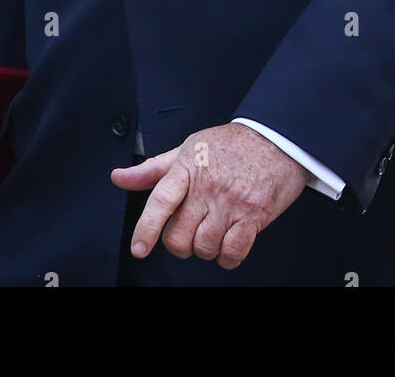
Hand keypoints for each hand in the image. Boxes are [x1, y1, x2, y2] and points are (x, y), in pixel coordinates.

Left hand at [110, 122, 309, 268]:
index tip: (139, 248)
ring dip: (205, 248)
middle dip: (180, 243)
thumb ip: (153, 169)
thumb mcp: (188, 148)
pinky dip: (228, 257)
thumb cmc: (231, 144)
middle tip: (189, 232)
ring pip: (204, 247)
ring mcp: (231, 202)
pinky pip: (233, 252)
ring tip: (212, 231)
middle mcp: (207, 186)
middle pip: (179, 235)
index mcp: (188, 167)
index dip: (146, 228)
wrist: (275, 137)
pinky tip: (229, 242)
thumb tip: (119, 178)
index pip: (160, 201)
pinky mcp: (254, 215)